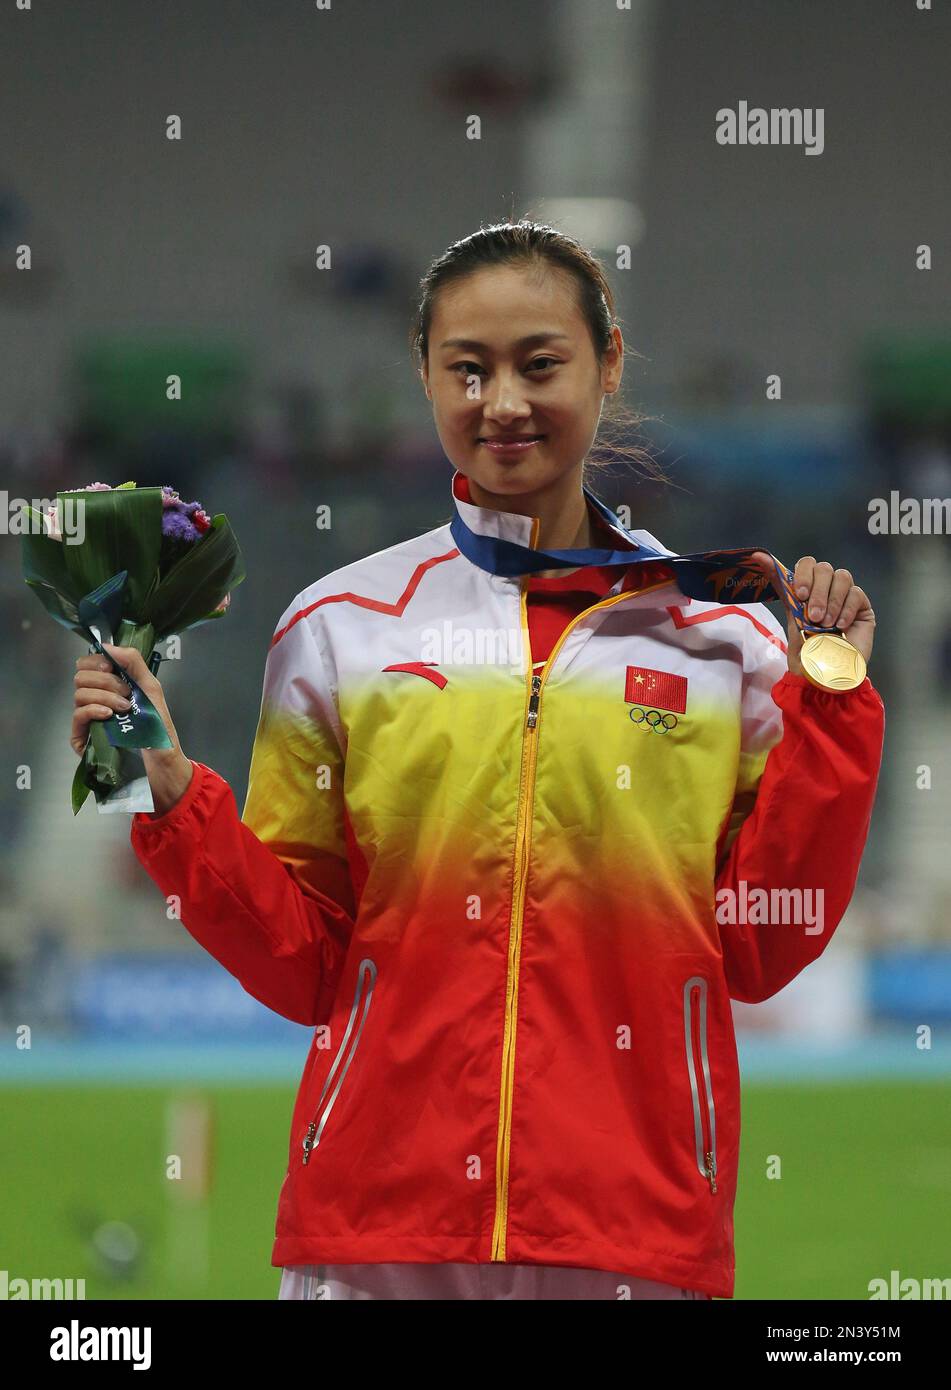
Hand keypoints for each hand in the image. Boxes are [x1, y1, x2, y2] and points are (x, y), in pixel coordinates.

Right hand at [72, 645, 192, 814]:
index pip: (86, 664)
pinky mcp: (82, 738)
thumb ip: (132, 662)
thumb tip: (107, 645)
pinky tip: (109, 714)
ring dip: (105, 696)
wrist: (162, 757)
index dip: (96, 661)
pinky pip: (77, 715)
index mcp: (106, 686)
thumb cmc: (157, 725)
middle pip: (80, 676)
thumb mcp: (151, 687)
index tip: (111, 666)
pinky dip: (93, 709)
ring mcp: (86, 720)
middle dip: (106, 680)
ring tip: (125, 708)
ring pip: (79, 693)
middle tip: (126, 693)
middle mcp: (93, 700)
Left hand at [750, 552, 875, 677]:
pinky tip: (840, 626)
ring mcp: (846, 596)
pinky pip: (857, 594)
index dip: (804, 573)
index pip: (807, 564)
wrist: (825, 673)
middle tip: (813, 617)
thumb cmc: (807, 648)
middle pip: (824, 568)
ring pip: (842, 577)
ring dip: (831, 601)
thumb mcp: (791, 616)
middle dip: (817, 592)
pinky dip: (846, 609)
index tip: (800, 594)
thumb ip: (781, 586)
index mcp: (808, 589)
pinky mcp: (863, 607)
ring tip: (825, 624)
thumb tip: (758, 555)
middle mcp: (827, 589)